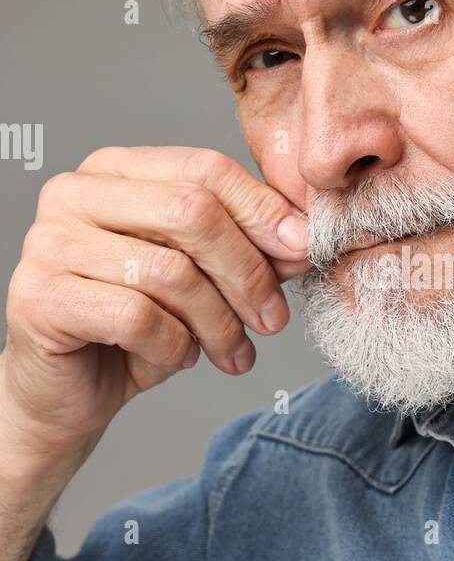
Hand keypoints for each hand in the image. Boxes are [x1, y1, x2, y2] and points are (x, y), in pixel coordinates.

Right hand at [1, 146, 310, 459]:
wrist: (68, 392)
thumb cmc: (135, 328)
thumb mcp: (204, 281)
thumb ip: (250, 249)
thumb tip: (305, 237)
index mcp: (115, 170)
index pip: (204, 168)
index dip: (263, 210)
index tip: (304, 250)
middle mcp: (74, 192)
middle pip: (192, 212)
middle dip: (248, 272)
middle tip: (273, 319)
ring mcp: (49, 242)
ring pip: (170, 271)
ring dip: (218, 322)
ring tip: (231, 350)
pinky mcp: (39, 296)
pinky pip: (136, 316)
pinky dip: (174, 346)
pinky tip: (180, 357)